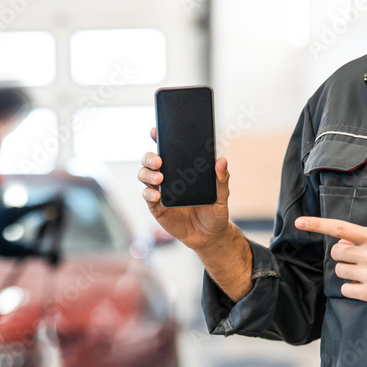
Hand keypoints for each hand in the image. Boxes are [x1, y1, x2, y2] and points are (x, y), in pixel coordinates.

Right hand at [137, 128, 232, 252]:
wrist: (209, 235)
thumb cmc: (214, 212)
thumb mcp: (222, 195)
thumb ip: (221, 178)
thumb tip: (221, 160)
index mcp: (181, 169)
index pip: (168, 150)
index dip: (159, 138)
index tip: (155, 131)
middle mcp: (168, 178)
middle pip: (150, 161)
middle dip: (150, 158)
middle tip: (159, 161)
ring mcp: (160, 192)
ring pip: (144, 176)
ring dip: (148, 174)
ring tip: (159, 178)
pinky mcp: (157, 208)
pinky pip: (147, 197)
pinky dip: (149, 194)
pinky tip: (158, 195)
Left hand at [295, 216, 366, 311]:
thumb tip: (345, 242)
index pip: (340, 228)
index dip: (316, 225)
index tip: (300, 223)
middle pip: (336, 253)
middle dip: (343, 256)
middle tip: (357, 261)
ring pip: (340, 271)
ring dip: (349, 273)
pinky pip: (346, 290)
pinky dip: (353, 290)